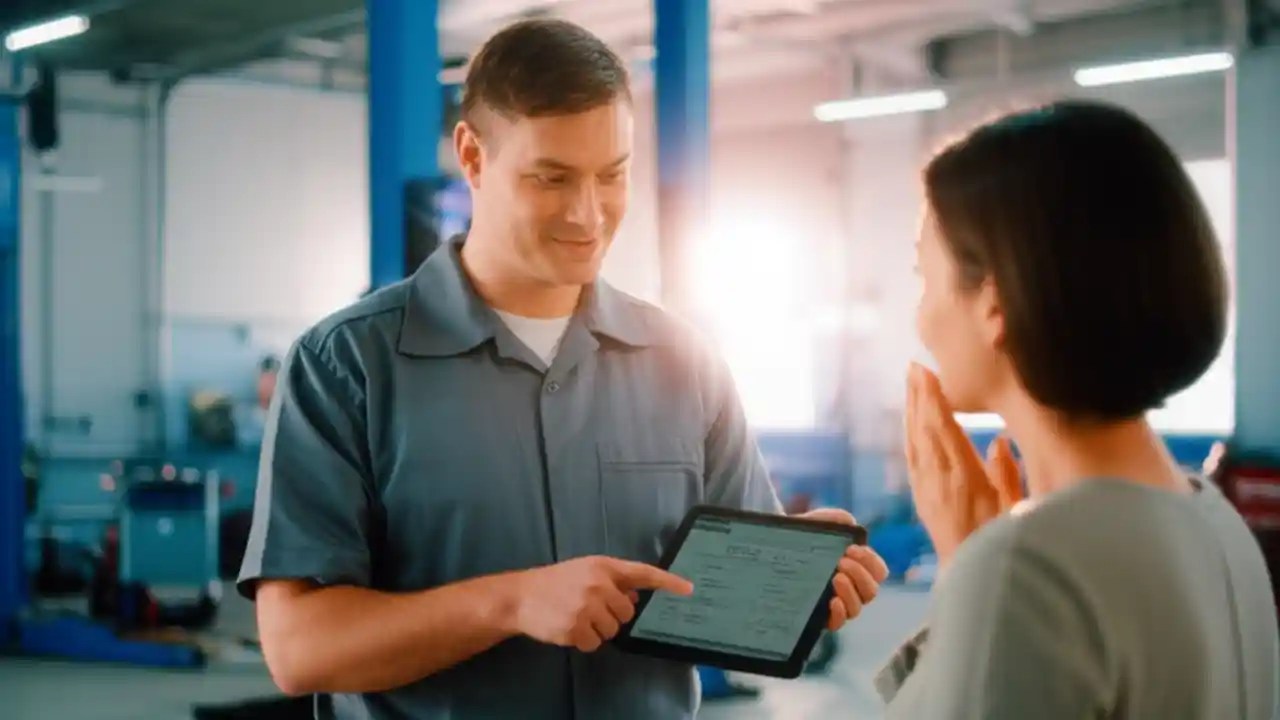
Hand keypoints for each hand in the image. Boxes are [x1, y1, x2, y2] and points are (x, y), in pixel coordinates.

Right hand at [511, 556, 692, 652]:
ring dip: (597, 629)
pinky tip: (569, 629)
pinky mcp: (575, 628)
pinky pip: (595, 644)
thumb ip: (611, 581)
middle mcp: (598, 584)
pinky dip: (584, 641)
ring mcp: (586, 607)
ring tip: (576, 617)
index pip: (643, 573)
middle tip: (590, 609)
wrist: (521, 596)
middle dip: (613, 615)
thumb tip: (634, 597)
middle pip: (628, 612)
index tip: (688, 589)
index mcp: (603, 566)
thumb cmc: (557, 582)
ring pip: (613, 630)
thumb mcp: (585, 572)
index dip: (667, 582)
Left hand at [799, 508, 889, 630]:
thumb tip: (848, 521)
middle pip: (871, 591)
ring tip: (835, 577)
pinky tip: (832, 601)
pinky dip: (840, 613)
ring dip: (851, 592)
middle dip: (860, 575)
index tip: (852, 549)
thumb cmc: (796, 540)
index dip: (870, 561)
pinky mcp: (819, 618)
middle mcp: (849, 589)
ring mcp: (835, 605)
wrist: (768, 555)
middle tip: (842, 562)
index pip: (877, 570)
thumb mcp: (812, 526)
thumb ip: (831, 519)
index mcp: (854, 567)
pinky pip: (838, 623)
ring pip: (857, 608)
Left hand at [904, 363, 1022, 568]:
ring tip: (910, 384)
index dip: (934, 398)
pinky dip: (910, 433)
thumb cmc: (1000, 543)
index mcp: (965, 478)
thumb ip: (1007, 474)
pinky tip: (910, 421)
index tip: (927, 372)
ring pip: (914, 440)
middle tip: (913, 366)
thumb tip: (998, 440)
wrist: (970, 575)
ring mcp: (927, 488)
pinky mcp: (921, 497)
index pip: (944, 428)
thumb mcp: (1015, 509)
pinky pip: (912, 457)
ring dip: (911, 409)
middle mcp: (940, 479)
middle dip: (918, 395)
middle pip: (924, 428)